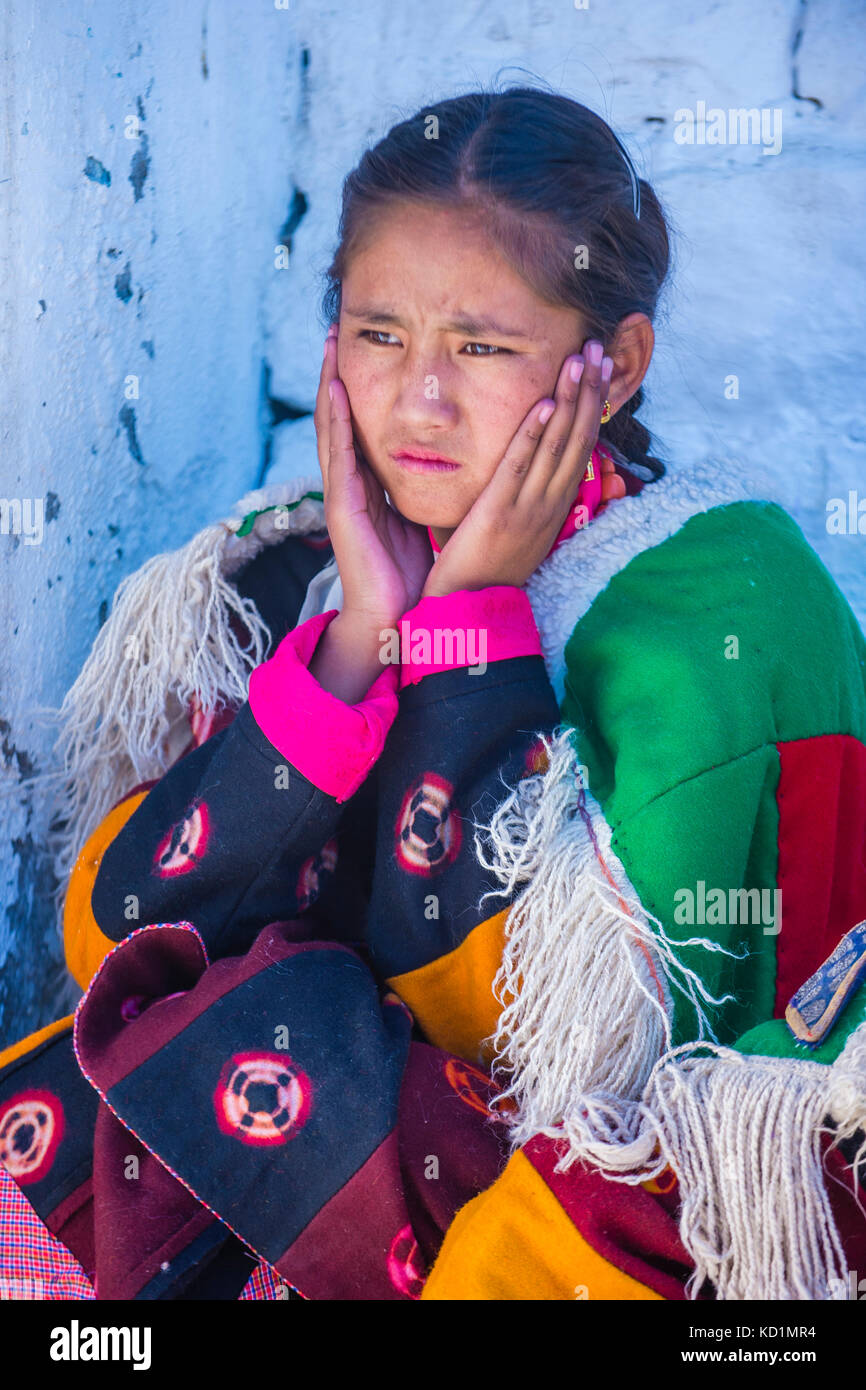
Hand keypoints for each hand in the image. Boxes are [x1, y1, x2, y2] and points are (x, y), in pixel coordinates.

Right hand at [315, 325, 433, 631]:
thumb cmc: (408, 575)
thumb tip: (442, 464)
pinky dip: (337, 421)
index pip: (358, 426)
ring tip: (329, 346)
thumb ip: (417, 490)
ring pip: (332, 429)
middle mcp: (351, 484)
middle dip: (334, 375)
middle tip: (334, 330)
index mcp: (368, 486)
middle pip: (338, 418)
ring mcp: (342, 495)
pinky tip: (338, 391)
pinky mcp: (344, 509)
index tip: (360, 349)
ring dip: (329, 386)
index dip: (357, 388)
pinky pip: (339, 456)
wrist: (394, 618)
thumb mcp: (416, 519)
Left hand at [421, 340, 614, 597]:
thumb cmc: (484, 575)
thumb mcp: (517, 534)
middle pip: (577, 439)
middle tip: (599, 347)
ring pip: (556, 447)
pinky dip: (534, 435)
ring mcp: (527, 510)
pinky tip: (546, 404)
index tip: (598, 370)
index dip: (591, 407)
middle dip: (590, 392)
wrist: (465, 614)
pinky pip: (520, 468)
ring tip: (580, 359)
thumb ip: (525, 500)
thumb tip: (534, 474)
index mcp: (553, 509)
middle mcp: (548, 506)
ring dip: (571, 400)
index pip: (580, 448)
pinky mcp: (498, 515)